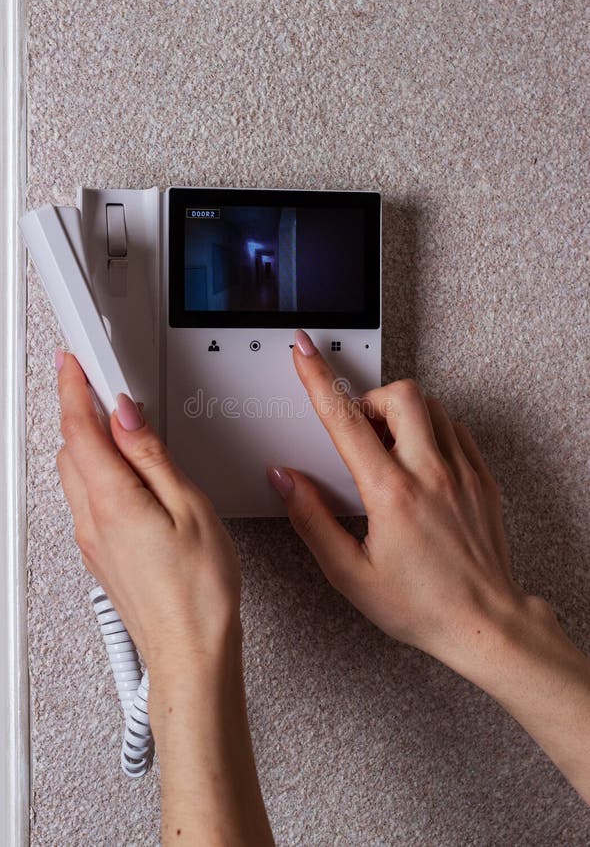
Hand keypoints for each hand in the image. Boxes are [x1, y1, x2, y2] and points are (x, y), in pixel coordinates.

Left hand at [55, 351, 273, 844]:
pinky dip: (94, 472)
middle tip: (90, 383)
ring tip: (107, 421)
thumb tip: (126, 416)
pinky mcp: (102, 557)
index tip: (71, 362)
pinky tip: (120, 471)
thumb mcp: (190, 508)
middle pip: (70, 450)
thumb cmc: (199, 592)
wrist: (190, 653)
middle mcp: (92, 521)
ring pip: (73, 476)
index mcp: (113, 502)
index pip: (81, 429)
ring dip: (83, 441)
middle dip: (76, 411)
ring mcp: (93, 542)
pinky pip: (86, 501)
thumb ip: (152, 457)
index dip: (73, 388)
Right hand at [268, 329, 529, 669]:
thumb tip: (285, 480)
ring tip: (388, 448)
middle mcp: (431, 474)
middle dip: (371, 399)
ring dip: (402, 413)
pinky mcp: (483, 478)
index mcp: (393, 495)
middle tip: (359, 429)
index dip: (318, 380)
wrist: (484, 622)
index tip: (306, 353)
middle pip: (400, 395)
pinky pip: (456, 428)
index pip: (346, 421)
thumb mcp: (350, 573)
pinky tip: (420, 460)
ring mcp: (462, 472)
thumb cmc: (422, 606)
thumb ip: (312, 520)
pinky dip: (432, 429)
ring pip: (431, 405)